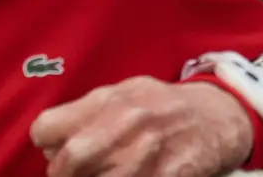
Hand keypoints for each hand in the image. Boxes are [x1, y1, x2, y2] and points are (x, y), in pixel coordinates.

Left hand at [30, 78, 253, 176]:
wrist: (216, 118)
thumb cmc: (162, 106)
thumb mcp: (123, 94)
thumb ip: (86, 113)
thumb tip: (49, 140)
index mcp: (107, 101)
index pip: (48, 127)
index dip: (46, 143)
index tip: (53, 150)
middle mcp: (124, 125)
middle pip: (70, 160)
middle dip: (62, 173)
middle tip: (69, 173)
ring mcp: (146, 155)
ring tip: (102, 173)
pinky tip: (128, 176)